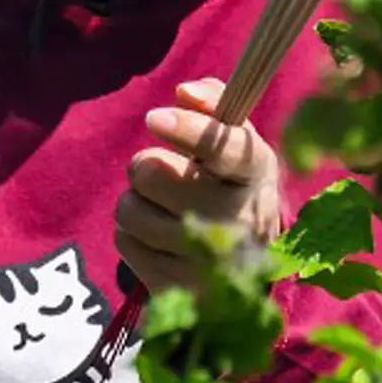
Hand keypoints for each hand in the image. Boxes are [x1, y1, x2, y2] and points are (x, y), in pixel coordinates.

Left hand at [113, 77, 284, 291]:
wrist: (245, 273)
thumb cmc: (229, 188)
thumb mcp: (235, 145)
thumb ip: (214, 105)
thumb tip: (186, 92)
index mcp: (256, 175)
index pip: (227, 148)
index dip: (190, 131)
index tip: (154, 118)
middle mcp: (241, 221)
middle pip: (152, 173)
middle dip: (146, 168)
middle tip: (167, 177)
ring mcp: (211, 263)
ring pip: (130, 209)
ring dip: (137, 204)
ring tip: (166, 211)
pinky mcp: (180, 290)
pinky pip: (125, 243)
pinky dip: (134, 237)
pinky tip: (162, 242)